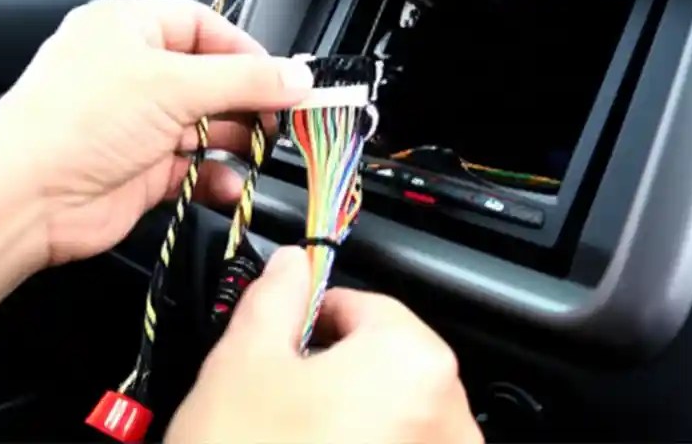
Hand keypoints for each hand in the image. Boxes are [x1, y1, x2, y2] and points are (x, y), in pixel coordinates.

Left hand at [0, 0, 313, 266]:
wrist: (22, 198)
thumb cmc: (72, 124)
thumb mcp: (174, 85)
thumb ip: (244, 80)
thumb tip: (295, 75)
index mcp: (128, 28)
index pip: (203, 25)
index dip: (246, 49)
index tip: (282, 76)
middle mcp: (130, 72)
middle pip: (209, 78)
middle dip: (247, 99)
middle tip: (281, 118)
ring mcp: (132, 123)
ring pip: (203, 126)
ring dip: (235, 142)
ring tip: (259, 153)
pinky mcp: (135, 170)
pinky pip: (190, 168)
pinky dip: (214, 177)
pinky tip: (229, 184)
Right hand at [167, 247, 482, 443]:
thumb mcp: (242, 364)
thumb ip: (274, 298)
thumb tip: (291, 266)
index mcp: (412, 363)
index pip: (366, 307)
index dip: (312, 321)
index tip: (284, 341)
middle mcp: (450, 419)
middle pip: (386, 366)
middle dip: (332, 375)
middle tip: (277, 401)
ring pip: (394, 420)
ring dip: (350, 423)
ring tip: (289, 443)